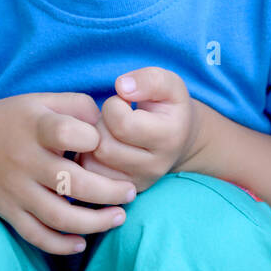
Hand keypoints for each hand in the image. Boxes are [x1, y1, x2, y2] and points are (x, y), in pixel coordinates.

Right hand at [0, 92, 138, 255]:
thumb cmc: (15, 119)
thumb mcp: (43, 100)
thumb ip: (79, 107)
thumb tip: (110, 125)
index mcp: (35, 127)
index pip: (66, 133)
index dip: (92, 138)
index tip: (103, 141)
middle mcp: (24, 159)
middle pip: (71, 182)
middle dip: (109, 191)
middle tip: (131, 192)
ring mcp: (16, 189)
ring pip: (58, 216)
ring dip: (94, 222)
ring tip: (119, 217)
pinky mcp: (9, 212)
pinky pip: (36, 236)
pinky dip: (60, 245)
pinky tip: (82, 243)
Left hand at [75, 66, 201, 192]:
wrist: (180, 138)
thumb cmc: (169, 106)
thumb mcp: (169, 83)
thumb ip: (149, 79)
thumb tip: (122, 86)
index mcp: (169, 137)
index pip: (122, 123)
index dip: (114, 105)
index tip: (123, 101)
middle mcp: (155, 166)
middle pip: (105, 146)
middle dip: (101, 124)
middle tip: (112, 117)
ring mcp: (139, 182)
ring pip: (94, 163)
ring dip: (93, 142)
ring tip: (108, 130)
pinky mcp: (125, 191)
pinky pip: (92, 176)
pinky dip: (90, 158)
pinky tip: (102, 145)